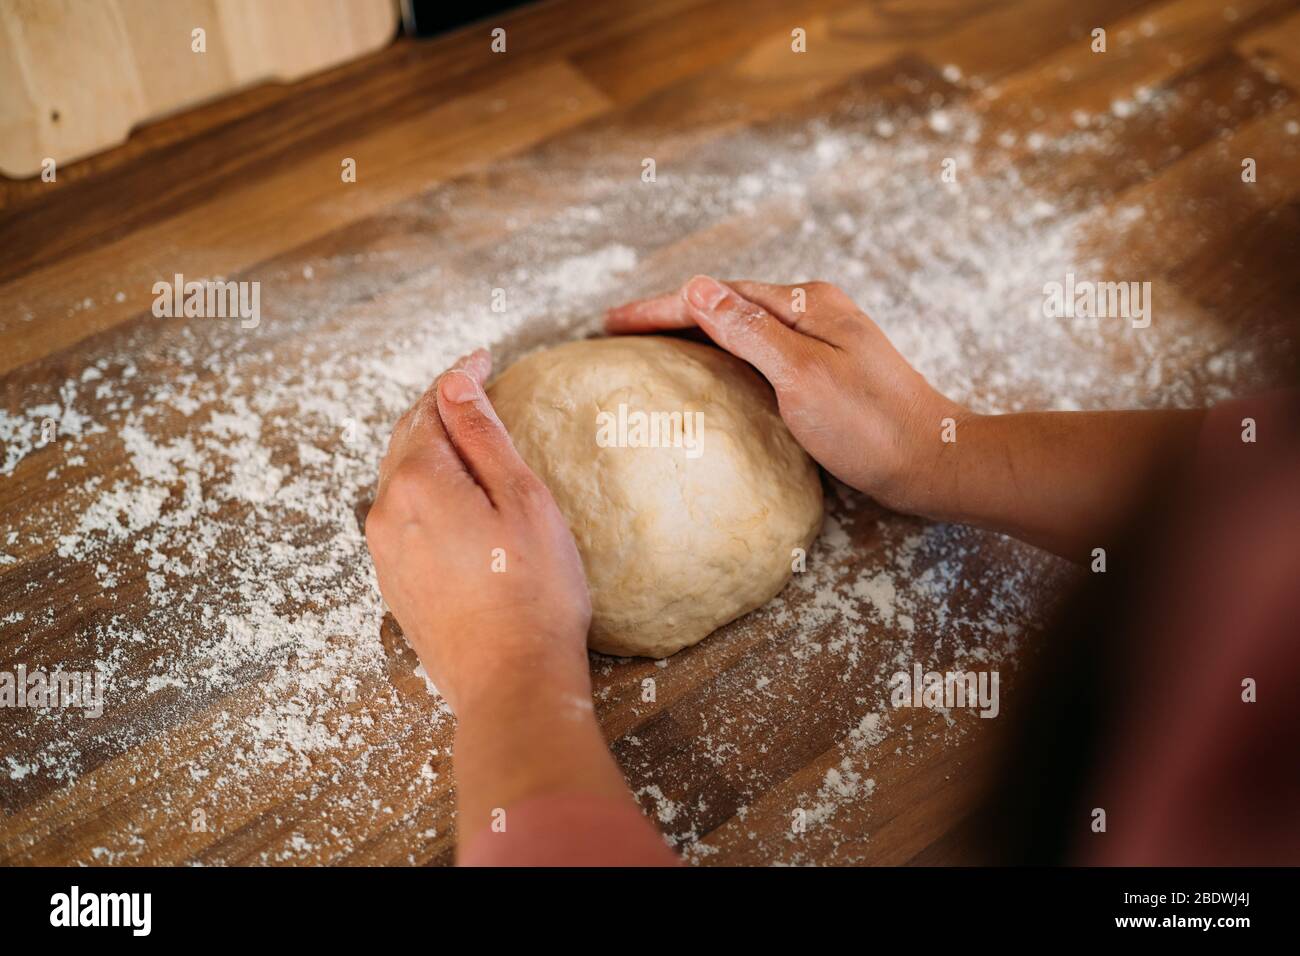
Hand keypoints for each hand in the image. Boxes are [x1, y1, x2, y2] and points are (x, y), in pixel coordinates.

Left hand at [365, 348, 591, 715]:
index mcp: (418, 480)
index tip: (485, 355)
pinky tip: (452, 497)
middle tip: (475, 387)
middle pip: (407, 438)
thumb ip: (483, 435)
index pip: (432, 405)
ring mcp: (385, 551)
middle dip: (438, 408)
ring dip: (429, 449)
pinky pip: (402, 516)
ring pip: (400, 478)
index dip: (459, 375)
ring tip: (464, 435)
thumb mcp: (522, 498)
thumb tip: (454, 382)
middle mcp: (387, 510)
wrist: (510, 684)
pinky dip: (425, 490)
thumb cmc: (533, 592)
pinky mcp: (395, 583)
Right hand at [606, 276, 964, 513]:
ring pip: (743, 326)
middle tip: (618, 329)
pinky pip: (761, 350)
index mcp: (806, 303)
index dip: (659, 308)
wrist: (936, 463)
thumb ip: (749, 330)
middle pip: (727, 304)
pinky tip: (710, 369)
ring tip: (652, 344)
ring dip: (695, 330)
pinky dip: (724, 353)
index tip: (610, 322)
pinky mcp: (829, 368)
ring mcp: (824, 339)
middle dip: (671, 313)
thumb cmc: (871, 427)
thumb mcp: (801, 377)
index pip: (715, 296)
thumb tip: (697, 288)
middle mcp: (815, 311)